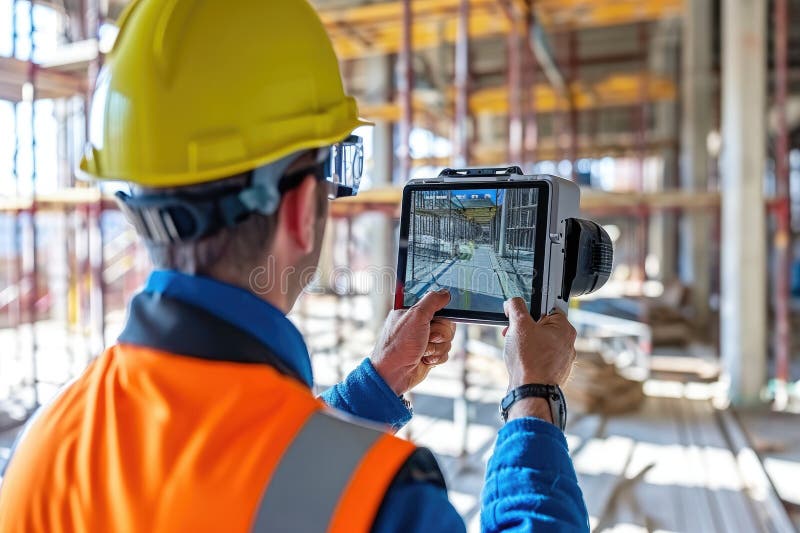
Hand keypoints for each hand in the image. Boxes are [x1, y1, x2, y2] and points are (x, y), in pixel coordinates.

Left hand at [370, 289, 455, 394]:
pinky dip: (437, 357)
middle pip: (447, 322)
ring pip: (448, 339)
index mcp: (413, 310)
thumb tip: (445, 293)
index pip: (437, 303)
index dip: (441, 311)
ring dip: (437, 347)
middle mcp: (419, 324)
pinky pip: (446, 352)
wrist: (394, 374)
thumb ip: (432, 301)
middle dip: (440, 333)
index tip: (439, 317)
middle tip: (427, 336)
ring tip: (422, 350)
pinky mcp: (430, 354)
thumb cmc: (399, 345)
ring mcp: (425, 339)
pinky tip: (424, 359)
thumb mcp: (415, 316)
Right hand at [501, 298, 576, 421]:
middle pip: (542, 327)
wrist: (530, 391)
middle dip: (524, 329)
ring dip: (525, 344)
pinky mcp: (554, 373)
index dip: (531, 310)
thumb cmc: (529, 359)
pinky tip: (520, 363)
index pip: (549, 308)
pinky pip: (540, 359)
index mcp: (565, 329)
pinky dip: (529, 358)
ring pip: (540, 344)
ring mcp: (562, 361)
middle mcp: (568, 344)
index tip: (521, 314)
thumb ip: (516, 307)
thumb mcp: (519, 324)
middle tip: (513, 334)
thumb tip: (512, 303)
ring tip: (515, 350)